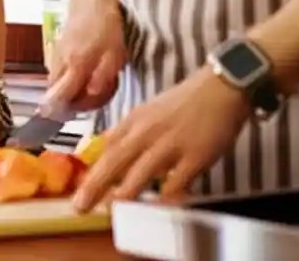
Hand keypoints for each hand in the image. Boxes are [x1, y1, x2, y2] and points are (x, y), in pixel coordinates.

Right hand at [47, 3, 127, 111]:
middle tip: (97, 94)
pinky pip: (60, 75)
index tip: (79, 114)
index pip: (59, 100)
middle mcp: (60, 65)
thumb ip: (103, 79)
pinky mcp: (56, 52)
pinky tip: (89, 70)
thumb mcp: (114, 55)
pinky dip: (71, 79)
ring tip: (97, 81)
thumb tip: (90, 96)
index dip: (66, 113)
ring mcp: (55, 58)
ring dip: (74, 91)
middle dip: (75, 103)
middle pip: (56, 97)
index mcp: (74, 67)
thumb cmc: (106, 26)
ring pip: (58, 86)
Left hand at [71, 66, 251, 212]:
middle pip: (115, 161)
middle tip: (80, 205)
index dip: (91, 170)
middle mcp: (147, 133)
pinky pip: (176, 182)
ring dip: (125, 193)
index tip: (78, 188)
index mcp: (134, 121)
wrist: (220, 88)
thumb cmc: (183, 102)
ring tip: (112, 210)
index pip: (105, 148)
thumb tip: (102, 149)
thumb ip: (126, 132)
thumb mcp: (147, 112)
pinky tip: (157, 208)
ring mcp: (170, 145)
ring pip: (141, 173)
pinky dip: (165, 197)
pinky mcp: (195, 157)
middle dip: (95, 186)